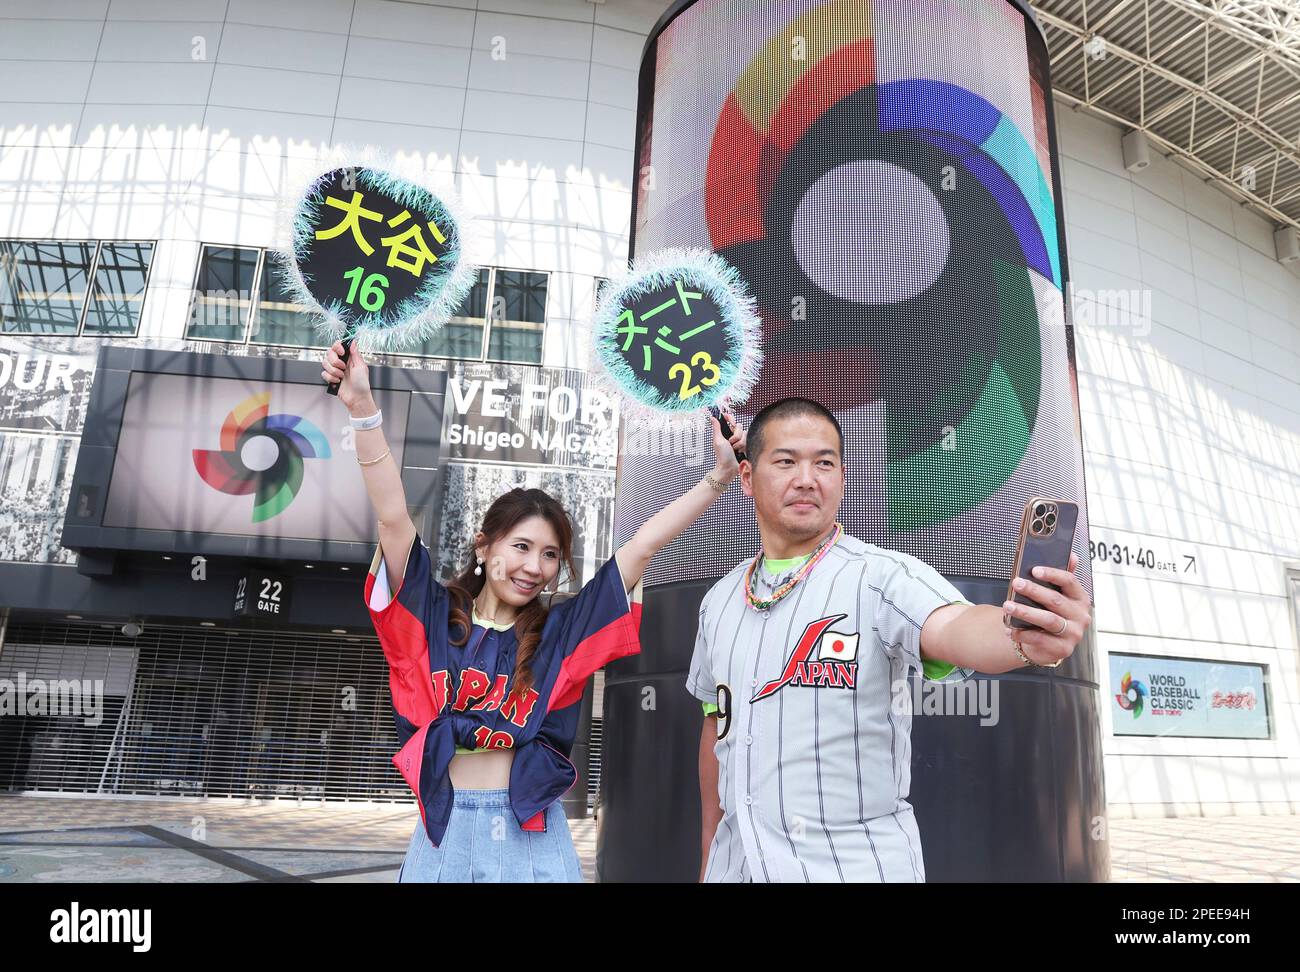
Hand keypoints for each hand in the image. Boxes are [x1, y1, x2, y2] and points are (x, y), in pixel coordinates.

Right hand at [321, 341, 373, 413]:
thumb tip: (353, 342)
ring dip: (334, 371)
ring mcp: (335, 370)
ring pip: (325, 363)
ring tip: (341, 376)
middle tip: (343, 368)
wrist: (357, 398)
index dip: (337, 347)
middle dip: (335, 361)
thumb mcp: (361, 367)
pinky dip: (331, 378)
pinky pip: (324, 373)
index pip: (338, 345)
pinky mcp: (330, 378)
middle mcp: (341, 362)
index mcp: (349, 358)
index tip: (342, 352)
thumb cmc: (362, 384)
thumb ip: (355, 353)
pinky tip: (338, 381)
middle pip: (329, 353)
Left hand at [710, 409, 744, 478]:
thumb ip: (716, 428)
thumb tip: (712, 418)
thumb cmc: (722, 456)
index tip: (730, 422)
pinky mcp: (747, 446)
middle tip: (731, 443)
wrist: (729, 468)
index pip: (730, 419)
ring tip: (735, 450)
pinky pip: (749, 440)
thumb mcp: (718, 440)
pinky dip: (744, 447)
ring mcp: (741, 441)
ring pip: (745, 434)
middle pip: (739, 426)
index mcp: (726, 432)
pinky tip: (740, 452)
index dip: (731, 418)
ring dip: (740, 443)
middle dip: (735, 436)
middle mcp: (734, 435)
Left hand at [1002, 551, 1091, 665]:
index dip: (1052, 574)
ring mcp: (1073, 634)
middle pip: (1055, 600)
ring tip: (1008, 606)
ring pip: (1048, 620)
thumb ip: (1062, 577)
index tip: (1034, 570)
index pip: (1070, 582)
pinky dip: (1022, 633)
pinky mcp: (1062, 649)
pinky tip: (1009, 628)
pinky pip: (1039, 639)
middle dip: (1034, 591)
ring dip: (1025, 612)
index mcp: (1080, 599)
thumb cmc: (1049, 613)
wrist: (1047, 643)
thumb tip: (1072, 555)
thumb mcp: (1057, 595)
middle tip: (1016, 583)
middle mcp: (1080, 616)